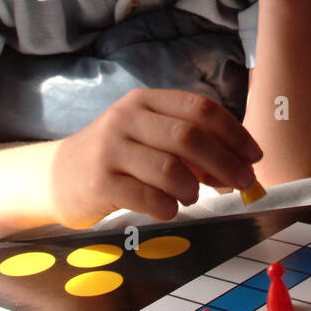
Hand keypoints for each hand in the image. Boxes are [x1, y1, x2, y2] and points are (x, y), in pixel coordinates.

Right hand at [49, 88, 262, 227]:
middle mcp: (126, 118)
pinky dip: (169, 207)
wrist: (56, 176)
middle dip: (225, 163)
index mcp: (145, 101)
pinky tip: (168, 209)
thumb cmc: (118, 158)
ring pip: (171, 168)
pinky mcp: (99, 182)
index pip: (201, 108)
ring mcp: (110, 149)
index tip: (255, 156)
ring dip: (193, 188)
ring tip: (191, 197)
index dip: (234, 133)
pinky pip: (149, 197)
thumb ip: (191, 147)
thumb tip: (240, 168)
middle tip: (243, 184)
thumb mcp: (149, 139)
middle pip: (190, 137)